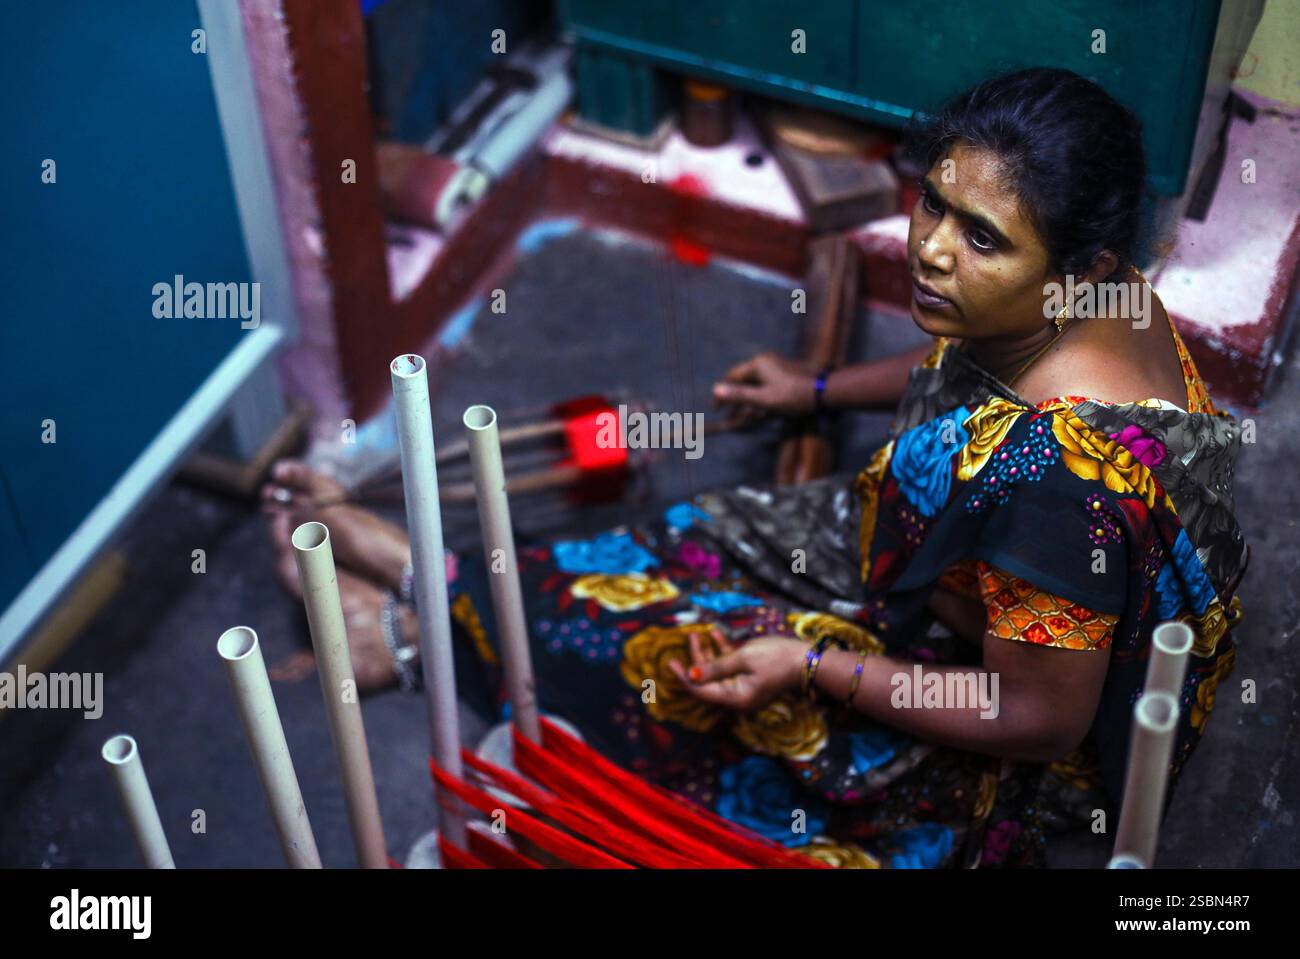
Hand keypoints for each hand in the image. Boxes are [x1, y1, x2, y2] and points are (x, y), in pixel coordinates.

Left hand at [668, 629, 805, 711]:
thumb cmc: (775, 657)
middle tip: (689, 638)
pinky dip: (723, 653)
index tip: (670, 663)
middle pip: (708, 680)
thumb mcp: (742, 658)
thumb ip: (715, 667)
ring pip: (718, 672)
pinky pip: (731, 667)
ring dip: (708, 653)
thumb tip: (692, 676)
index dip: (685, 676)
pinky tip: (715, 634)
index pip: (700, 690)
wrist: (807, 659)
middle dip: (697, 659)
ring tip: (698, 634)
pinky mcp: (751, 678)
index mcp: (734, 697)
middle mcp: (737, 697)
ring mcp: (744, 688)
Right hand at [712, 352, 817, 420]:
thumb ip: (739, 395)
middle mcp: (765, 362)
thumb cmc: (793, 396)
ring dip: (746, 402)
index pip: (732, 377)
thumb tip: (715, 390)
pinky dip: (759, 399)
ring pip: (754, 385)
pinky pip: (765, 387)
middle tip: (727, 417)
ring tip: (740, 419)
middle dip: (734, 400)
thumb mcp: (764, 399)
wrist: (823, 392)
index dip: (722, 393)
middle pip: (743, 381)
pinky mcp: (784, 375)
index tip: (717, 409)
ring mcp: (775, 368)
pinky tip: (758, 412)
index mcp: (758, 364)